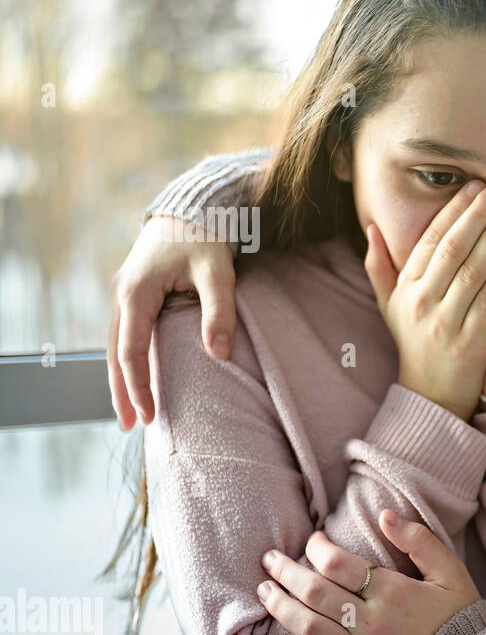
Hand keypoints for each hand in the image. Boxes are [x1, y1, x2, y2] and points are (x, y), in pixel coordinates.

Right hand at [108, 216, 236, 428]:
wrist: (192, 208)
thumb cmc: (206, 237)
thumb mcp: (219, 272)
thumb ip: (219, 311)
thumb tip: (219, 355)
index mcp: (137, 292)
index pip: (133, 350)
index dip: (140, 386)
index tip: (150, 415)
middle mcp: (123, 294)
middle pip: (117, 353)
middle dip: (122, 391)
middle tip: (130, 426)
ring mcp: (126, 294)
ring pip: (118, 345)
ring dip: (122, 379)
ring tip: (130, 412)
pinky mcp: (135, 294)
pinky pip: (126, 334)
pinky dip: (128, 359)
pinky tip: (137, 378)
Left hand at [257, 511, 480, 634]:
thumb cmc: (458, 616)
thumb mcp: (450, 571)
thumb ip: (419, 540)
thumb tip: (384, 515)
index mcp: (393, 592)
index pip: (339, 564)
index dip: (317, 548)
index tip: (313, 540)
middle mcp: (372, 622)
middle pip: (316, 593)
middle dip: (286, 572)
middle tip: (269, 560)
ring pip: (310, 628)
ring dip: (281, 607)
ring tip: (264, 591)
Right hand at [363, 179, 485, 419]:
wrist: (430, 396)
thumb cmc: (415, 344)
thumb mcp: (391, 306)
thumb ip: (380, 267)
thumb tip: (371, 227)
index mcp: (406, 288)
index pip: (431, 239)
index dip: (454, 210)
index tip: (476, 185)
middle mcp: (421, 301)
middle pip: (452, 248)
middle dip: (478, 213)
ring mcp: (444, 321)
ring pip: (472, 270)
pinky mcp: (468, 341)